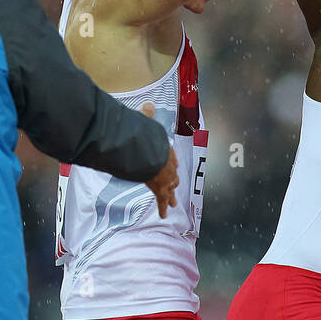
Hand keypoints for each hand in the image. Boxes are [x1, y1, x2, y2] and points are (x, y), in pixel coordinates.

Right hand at [140, 103, 177, 218]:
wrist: (148, 153)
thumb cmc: (146, 137)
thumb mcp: (147, 123)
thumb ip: (147, 114)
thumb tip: (149, 103)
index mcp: (165, 151)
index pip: (170, 159)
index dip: (171, 164)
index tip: (173, 167)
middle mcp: (168, 166)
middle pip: (172, 175)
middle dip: (173, 181)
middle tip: (175, 187)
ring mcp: (166, 179)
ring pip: (170, 190)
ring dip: (171, 197)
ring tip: (173, 204)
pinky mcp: (159, 189)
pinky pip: (162, 201)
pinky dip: (162, 208)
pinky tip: (164, 216)